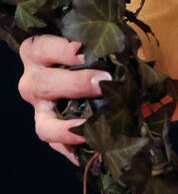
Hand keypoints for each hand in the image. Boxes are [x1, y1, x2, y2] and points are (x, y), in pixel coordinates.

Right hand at [18, 35, 111, 164]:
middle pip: (45, 85)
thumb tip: (129, 51)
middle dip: (76, 84)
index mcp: (37, 52)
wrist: (73, 69)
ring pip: (44, 124)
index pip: (43, 48)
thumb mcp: (86, 42)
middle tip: (104, 81)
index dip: (65, 50)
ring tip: (91, 127)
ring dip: (68, 128)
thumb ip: (101, 44)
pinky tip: (96, 151)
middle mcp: (32, 81)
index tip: (89, 51)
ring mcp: (38, 110)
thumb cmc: (83, 50)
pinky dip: (75, 151)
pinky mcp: (49, 130)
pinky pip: (57, 146)